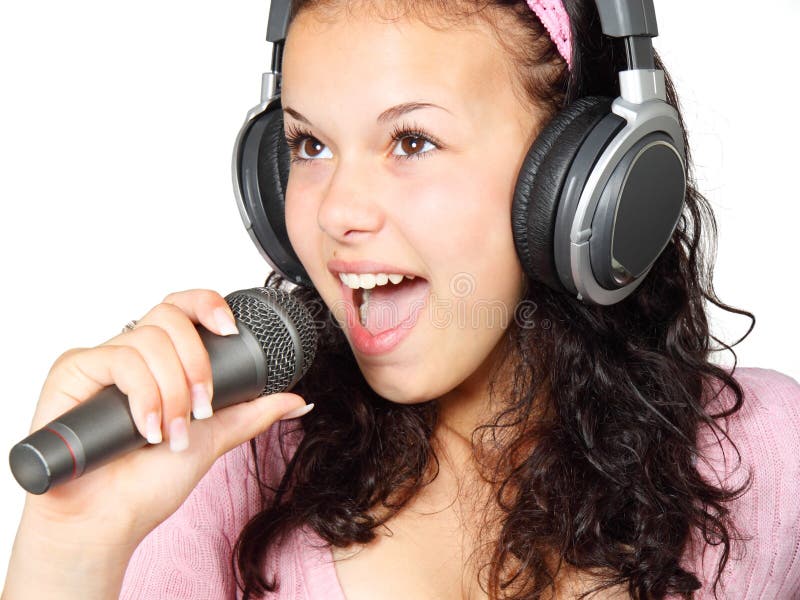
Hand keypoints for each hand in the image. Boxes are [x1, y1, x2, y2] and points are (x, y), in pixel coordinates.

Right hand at [17, 288, 308, 546]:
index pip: (184, 309)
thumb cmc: (149, 483)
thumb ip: (251, 414)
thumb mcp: (213, 439)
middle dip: (196, 363)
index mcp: (162, 361)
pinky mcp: (72, 371)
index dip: (208, 305)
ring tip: (172, 434)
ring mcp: (101, 360)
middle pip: (170, 316)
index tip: (232, 331)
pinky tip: (147, 429)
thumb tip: (300, 400)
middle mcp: (131, 353)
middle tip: (202, 409)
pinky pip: (117, 359)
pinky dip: (143, 395)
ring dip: (172, 391)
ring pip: (148, 340)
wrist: (107, 520)